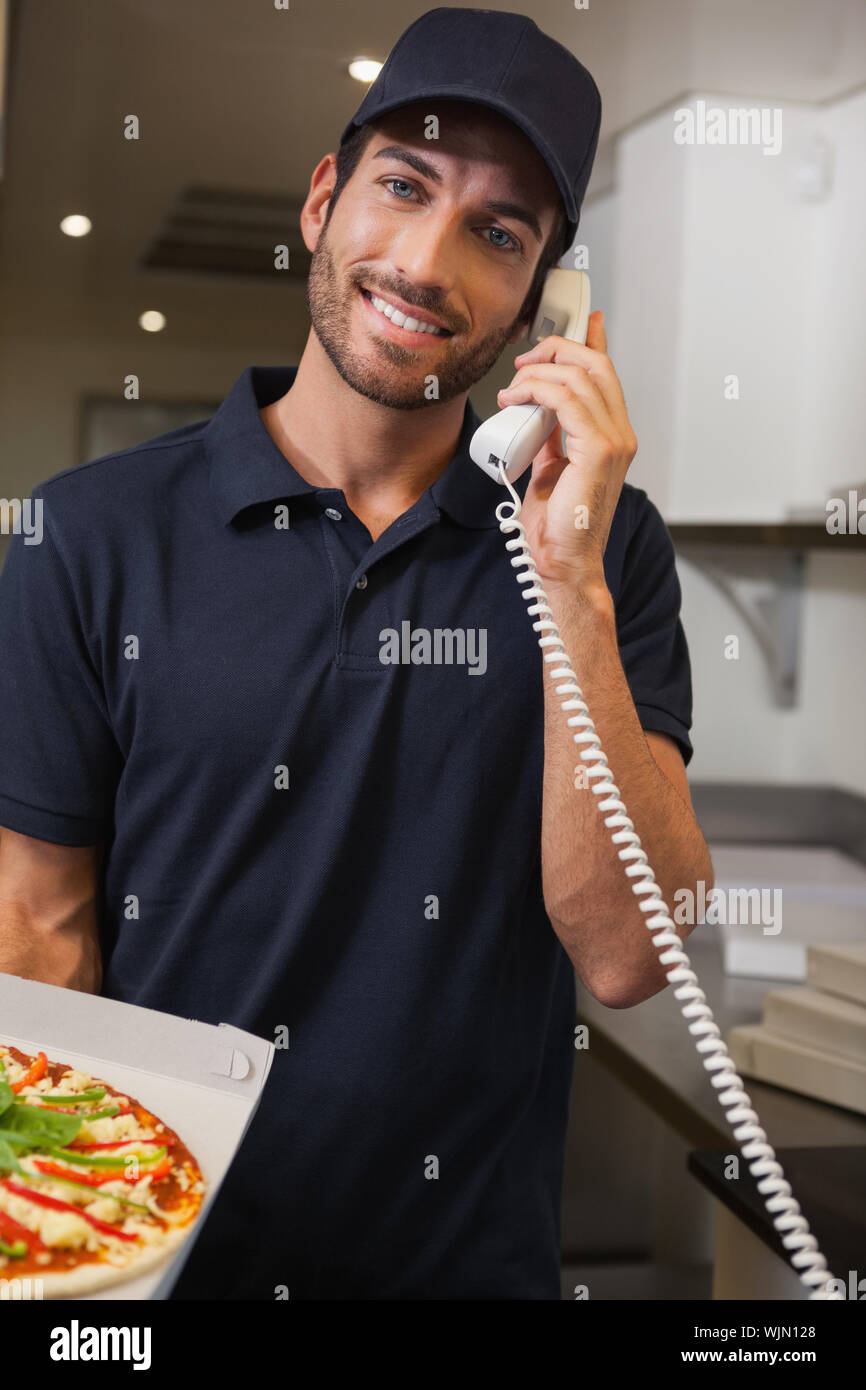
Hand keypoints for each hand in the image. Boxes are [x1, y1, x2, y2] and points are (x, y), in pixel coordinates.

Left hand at [495, 310, 636, 593]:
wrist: (563, 561)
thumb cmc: (558, 526)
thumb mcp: (549, 467)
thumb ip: (549, 436)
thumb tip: (534, 411)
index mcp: (611, 434)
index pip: (606, 374)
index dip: (594, 341)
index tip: (584, 320)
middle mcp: (619, 433)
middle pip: (596, 364)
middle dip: (557, 351)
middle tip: (524, 362)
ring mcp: (614, 440)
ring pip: (581, 376)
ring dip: (539, 373)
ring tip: (512, 389)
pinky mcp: (599, 451)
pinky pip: (568, 401)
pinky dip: (538, 392)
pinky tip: (516, 400)